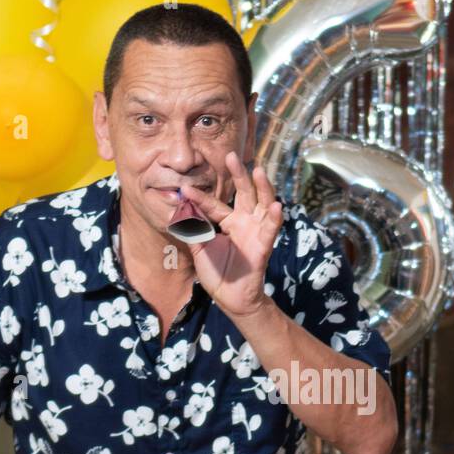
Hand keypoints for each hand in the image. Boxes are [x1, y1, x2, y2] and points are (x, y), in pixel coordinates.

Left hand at [178, 152, 282, 318]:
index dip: (199, 197)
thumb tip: (177, 210)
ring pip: (262, 204)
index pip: (213, 205)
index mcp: (228, 222)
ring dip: (262, 187)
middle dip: (238, 174)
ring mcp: (255, 232)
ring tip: (258, 170)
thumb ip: (191, 230)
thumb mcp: (199, 250)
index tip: (183, 188)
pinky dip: (275, 218)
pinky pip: (271, 230)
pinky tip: (277, 206)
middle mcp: (244, 222)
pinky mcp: (263, 246)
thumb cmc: (217, 273)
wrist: (231, 298)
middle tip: (231, 155)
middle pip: (244, 193)